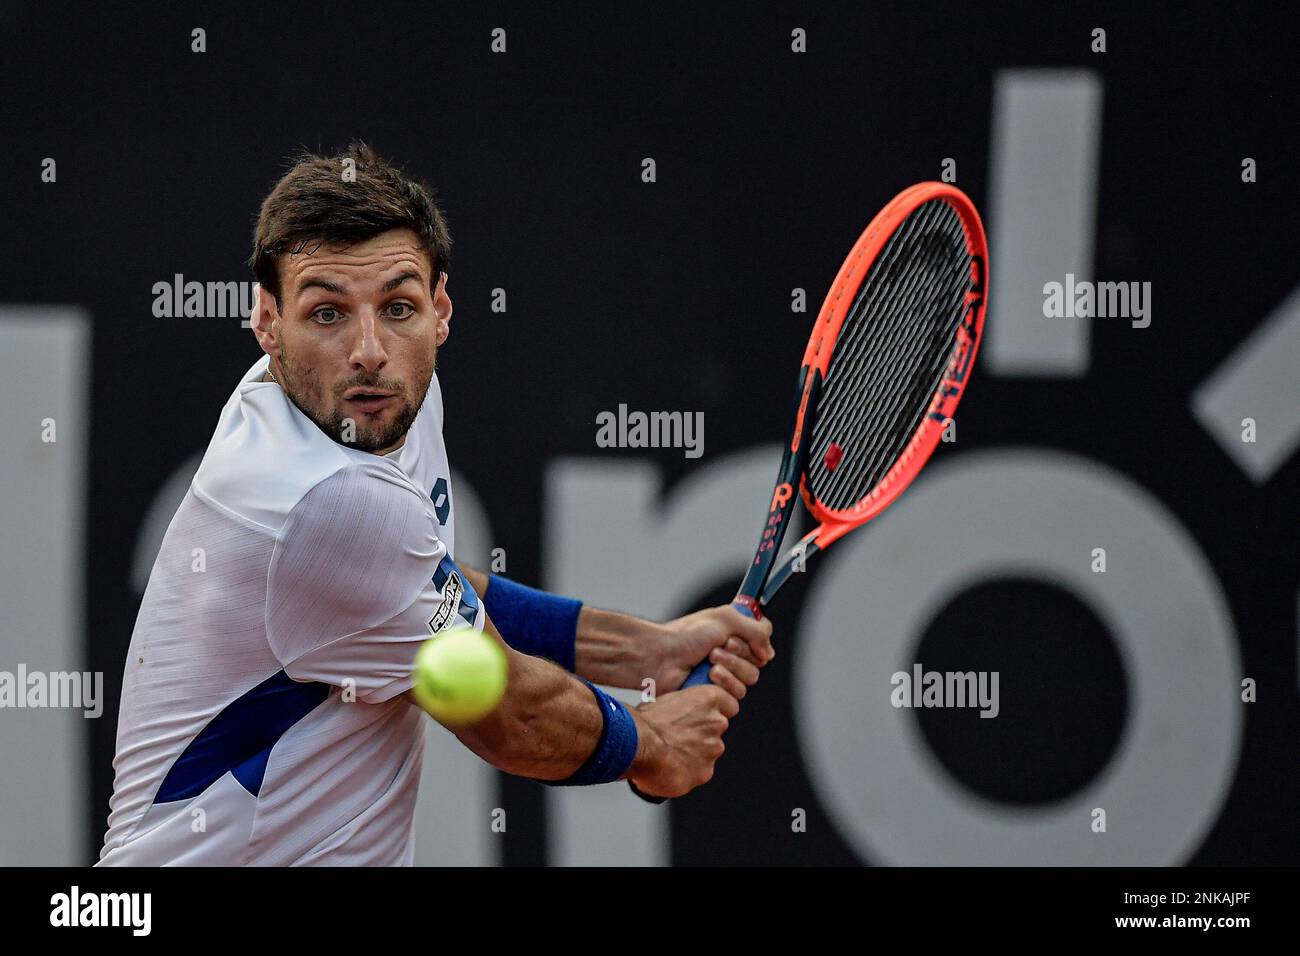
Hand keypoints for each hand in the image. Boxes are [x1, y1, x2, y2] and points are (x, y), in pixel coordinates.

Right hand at [627, 684, 740, 797]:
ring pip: (707, 754)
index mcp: (708, 699)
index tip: (704, 717)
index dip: (715, 712)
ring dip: (693, 755)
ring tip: (667, 755)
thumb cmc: (644, 721)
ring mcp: (713, 750)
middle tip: (676, 739)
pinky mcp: (705, 773)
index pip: (729, 704)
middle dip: (700, 736)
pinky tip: (667, 769)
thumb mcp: (664, 701)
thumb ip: (683, 708)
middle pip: (716, 731)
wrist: (635, 745)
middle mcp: (717, 723)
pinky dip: (686, 773)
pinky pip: (698, 773)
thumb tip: (681, 714)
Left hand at [650, 605, 774, 700]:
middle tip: (716, 649)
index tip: (740, 639)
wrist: (660, 657)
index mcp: (732, 635)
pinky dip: (724, 684)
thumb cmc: (685, 635)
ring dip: (731, 669)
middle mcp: (729, 655)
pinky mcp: (714, 694)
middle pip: (757, 664)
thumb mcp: (726, 619)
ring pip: (748, 681)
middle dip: (739, 656)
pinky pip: (736, 696)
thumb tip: (769, 651)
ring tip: (709, 663)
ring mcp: (722, 676)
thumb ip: (756, 629)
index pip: (761, 644)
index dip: (755, 644)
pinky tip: (707, 677)